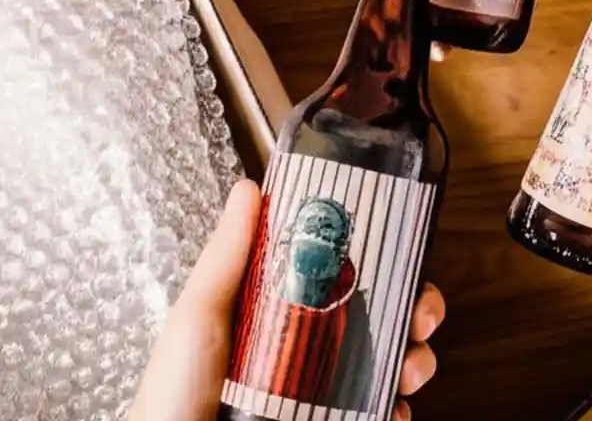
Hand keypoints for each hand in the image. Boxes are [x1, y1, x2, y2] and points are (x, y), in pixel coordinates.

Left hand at [131, 179, 445, 420]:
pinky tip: (394, 408)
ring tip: (410, 369)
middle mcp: (307, 352)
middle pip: (381, 318)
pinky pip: (380, 413)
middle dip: (415, 311)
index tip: (405, 255)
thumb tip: (248, 192)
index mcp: (279, 315)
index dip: (382, 264)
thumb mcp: (197, 320)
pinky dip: (398, 409)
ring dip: (416, 360)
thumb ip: (226, 258)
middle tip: (421, 317)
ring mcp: (322, 395)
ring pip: (391, 365)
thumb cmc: (170, 399)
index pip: (342, 277)